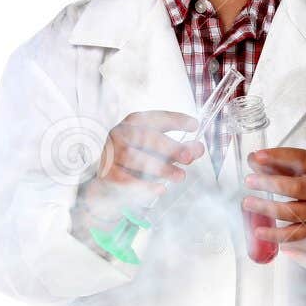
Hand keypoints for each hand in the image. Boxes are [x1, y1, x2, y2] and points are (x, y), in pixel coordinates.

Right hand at [74, 110, 204, 223]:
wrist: (108, 173)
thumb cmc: (136, 156)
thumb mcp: (156, 148)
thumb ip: (177, 148)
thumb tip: (198, 149)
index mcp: (135, 122)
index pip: (156, 117)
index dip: (175, 120)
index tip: (194, 125)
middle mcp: (121, 133)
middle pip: (145, 137)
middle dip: (170, 147)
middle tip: (189, 157)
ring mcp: (112, 152)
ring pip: (135, 158)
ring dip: (160, 168)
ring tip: (180, 176)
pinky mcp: (107, 172)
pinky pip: (125, 178)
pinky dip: (144, 185)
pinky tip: (160, 189)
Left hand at [243, 147, 305, 255]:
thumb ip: (281, 163)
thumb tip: (252, 159)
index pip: (301, 158)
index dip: (278, 156)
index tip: (258, 156)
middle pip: (296, 187)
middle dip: (269, 183)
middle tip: (249, 181)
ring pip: (292, 212)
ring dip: (267, 208)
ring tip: (247, 203)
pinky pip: (294, 233)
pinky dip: (275, 234)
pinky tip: (259, 231)